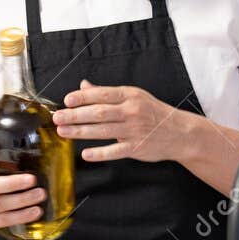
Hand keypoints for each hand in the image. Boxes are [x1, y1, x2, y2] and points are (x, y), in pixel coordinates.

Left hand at [53, 80, 193, 162]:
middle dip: (75, 115)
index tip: (66, 100)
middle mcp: (132, 111)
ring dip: (80, 131)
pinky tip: (85, 154)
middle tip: (58, 118)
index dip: (82, 97)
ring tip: (63, 132)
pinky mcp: (137, 148)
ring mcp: (134, 130)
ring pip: (103, 131)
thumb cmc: (153, 112)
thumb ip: (107, 93)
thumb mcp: (134, 97)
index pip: (102, 94)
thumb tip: (84, 86)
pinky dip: (100, 153)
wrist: (179, 132)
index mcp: (130, 95)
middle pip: (99, 112)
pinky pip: (115, 151)